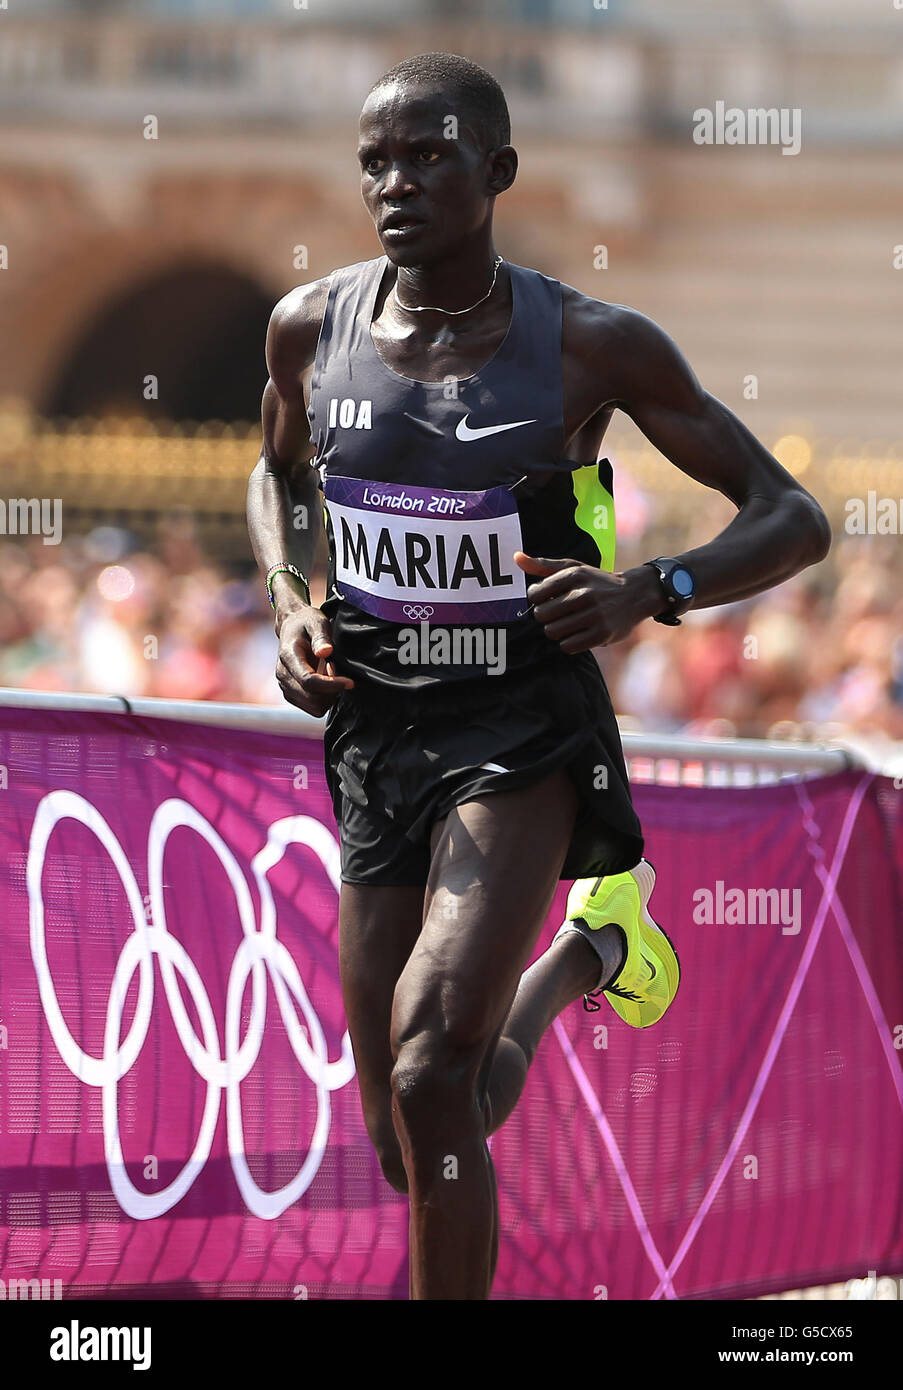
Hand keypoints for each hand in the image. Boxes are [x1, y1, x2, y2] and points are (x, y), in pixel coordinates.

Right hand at [274, 607, 353, 716]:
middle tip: (335, 668)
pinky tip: (324, 679)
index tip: (350, 682)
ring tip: (329, 672)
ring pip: (314, 707)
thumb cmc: (306, 623)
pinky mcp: (291, 694)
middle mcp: (283, 675)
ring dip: (328, 695)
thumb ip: (321, 637)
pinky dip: (324, 698)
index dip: (332, 685)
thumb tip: (326, 652)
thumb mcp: (317, 622)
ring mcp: (285, 686)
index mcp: (288, 657)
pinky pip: (313, 708)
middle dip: (331, 689)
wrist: (291, 627)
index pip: (309, 681)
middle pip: (313, 699)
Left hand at [514, 552, 660, 652]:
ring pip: (552, 632)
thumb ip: (543, 565)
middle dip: (546, 616)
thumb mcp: (574, 568)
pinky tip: (577, 633)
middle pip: (541, 615)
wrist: (635, 595)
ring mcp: (594, 615)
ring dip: (556, 630)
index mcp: (574, 575)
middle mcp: (584, 594)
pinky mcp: (601, 634)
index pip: (534, 593)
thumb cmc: (596, 582)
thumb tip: (516, 557)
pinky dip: (568, 642)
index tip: (548, 599)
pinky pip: (567, 646)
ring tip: (568, 623)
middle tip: (558, 613)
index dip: (537, 599)